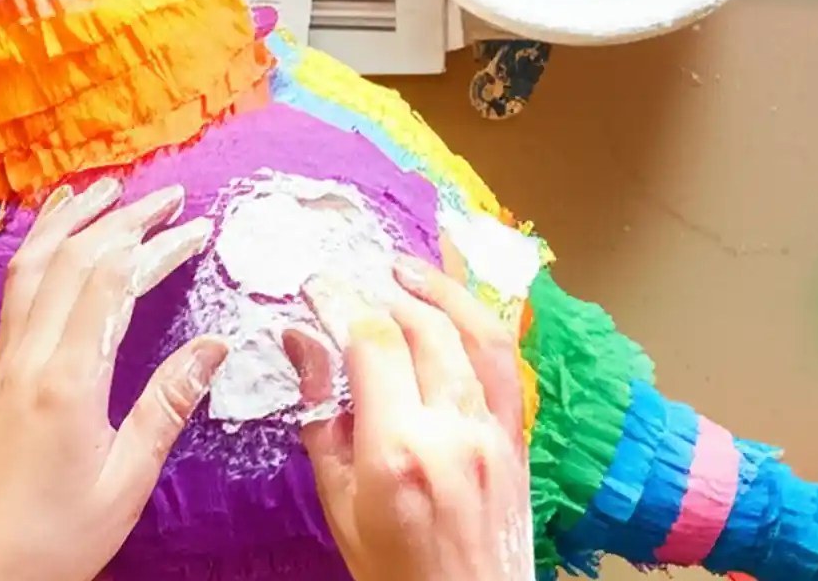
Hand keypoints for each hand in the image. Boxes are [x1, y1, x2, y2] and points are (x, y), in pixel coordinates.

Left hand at [0, 178, 227, 580]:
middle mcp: (31, 356)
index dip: (157, 246)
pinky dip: (38, 247)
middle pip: (75, 259)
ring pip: (34, 265)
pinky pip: (16, 289)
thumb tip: (216, 346)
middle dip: (125, 218)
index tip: (199, 228)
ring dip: (73, 219)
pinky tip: (53, 233)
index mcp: (67, 380)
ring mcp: (9, 360)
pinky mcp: (2, 370)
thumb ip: (168, 405)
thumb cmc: (61, 535)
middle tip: (172, 195)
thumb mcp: (128, 478)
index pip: (113, 283)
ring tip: (106, 187)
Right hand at [284, 254, 533, 580]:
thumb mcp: (338, 500)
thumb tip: (300, 341)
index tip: (315, 285)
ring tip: (403, 268)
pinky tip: (452, 306)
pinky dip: (478, 323)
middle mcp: (452, 431)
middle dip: (383, 288)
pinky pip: (503, 363)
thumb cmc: (390, 570)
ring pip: (474, 334)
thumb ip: (321, 415)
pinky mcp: (516, 438)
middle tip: (352, 276)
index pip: (372, 343)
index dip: (340, 301)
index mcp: (398, 451)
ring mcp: (493, 432)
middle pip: (423, 327)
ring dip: (437, 290)